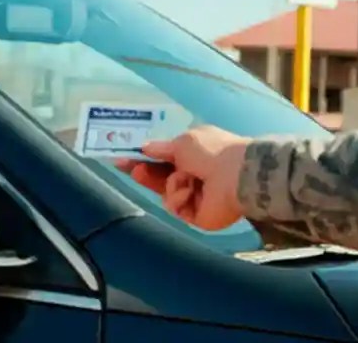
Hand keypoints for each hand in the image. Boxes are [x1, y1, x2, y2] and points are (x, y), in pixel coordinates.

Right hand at [116, 125, 250, 230]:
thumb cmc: (211, 152)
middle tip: (131, 169)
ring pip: (165, 193)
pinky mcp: (195, 215)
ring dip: (170, 184)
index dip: (144, 159)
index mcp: (193, 155)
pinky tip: (190, 191)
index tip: (122, 158)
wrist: (235, 175)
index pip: (163, 159)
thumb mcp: (183, 142)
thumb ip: (162, 148)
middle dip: (146, 173)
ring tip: (181, 179)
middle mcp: (192, 176)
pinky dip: (180, 197)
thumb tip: (145, 148)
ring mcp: (194, 197)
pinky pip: (175, 206)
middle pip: (160, 178)